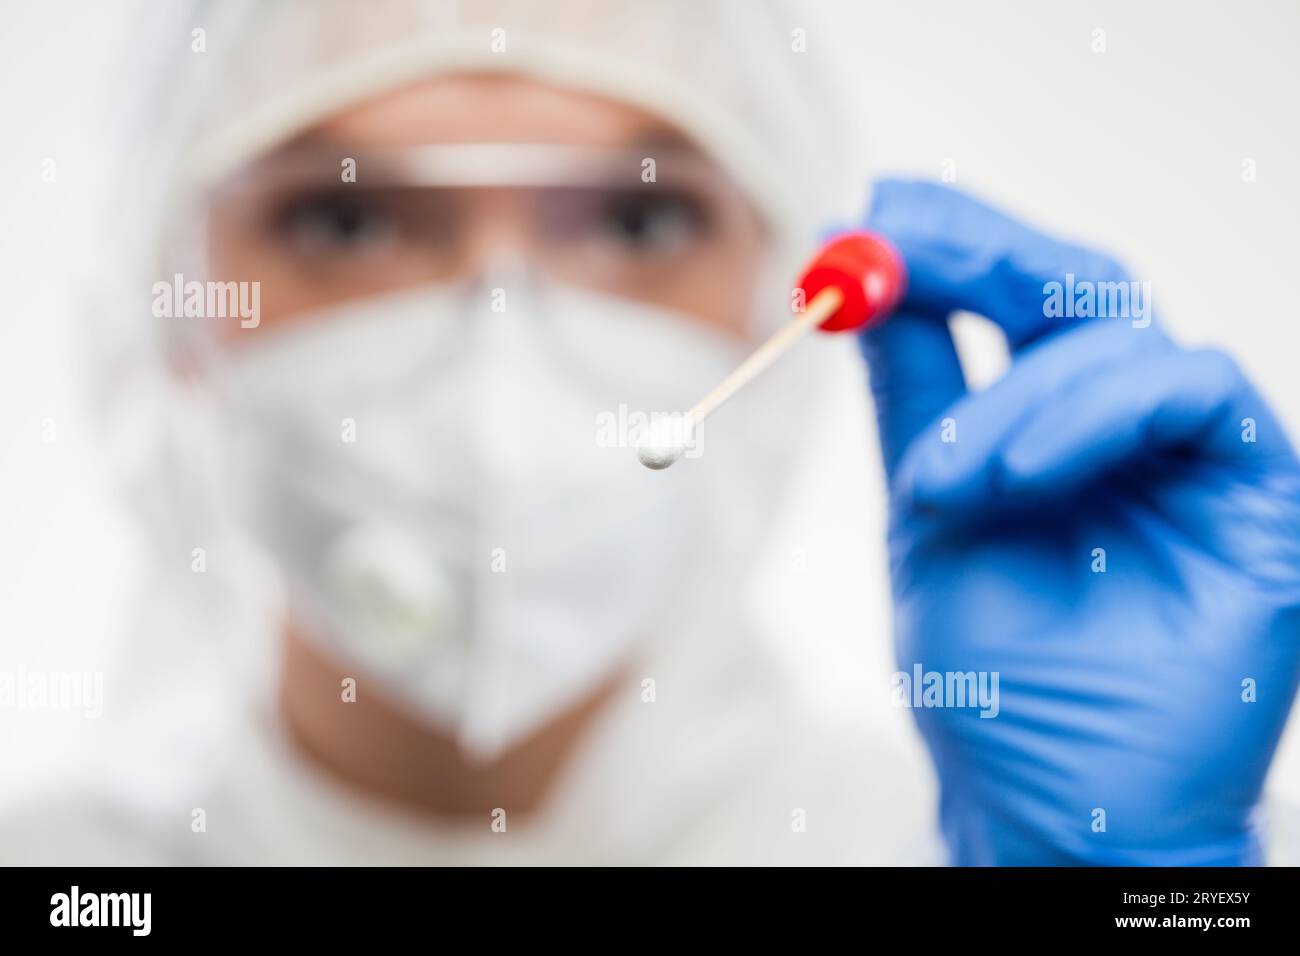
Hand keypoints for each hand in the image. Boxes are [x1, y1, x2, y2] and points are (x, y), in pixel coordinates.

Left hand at [860, 179, 1299, 864]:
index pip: (1013, 304)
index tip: (866, 210)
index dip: (950, 248)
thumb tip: (866, 282)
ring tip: (944, 478)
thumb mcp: (929, 513)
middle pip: (1074, 288)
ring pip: (1120, 338)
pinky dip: (1093, 411)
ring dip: (1012, 392)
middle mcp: (1126, 429)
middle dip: (981, 254)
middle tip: (899, 237)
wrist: (1052, 799)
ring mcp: (1194, 455)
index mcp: (1050, 430)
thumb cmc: (992, 677)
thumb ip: (915, 398)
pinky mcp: (1258, 490)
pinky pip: (1193, 389)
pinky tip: (1017, 473)